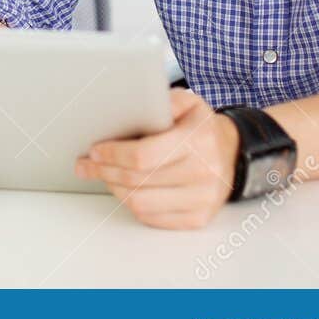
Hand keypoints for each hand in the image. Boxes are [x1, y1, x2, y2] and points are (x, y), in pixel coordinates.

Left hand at [75, 87, 237, 228]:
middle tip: (86, 164)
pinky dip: (131, 204)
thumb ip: (161, 100)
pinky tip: (123, 189)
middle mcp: (204, 173)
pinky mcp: (198, 218)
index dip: (113, 154)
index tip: (95, 150)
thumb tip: (128, 104)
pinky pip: (152, 218)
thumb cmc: (200, 126)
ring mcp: (203, 199)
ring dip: (113, 189)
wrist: (232, 153)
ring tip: (101, 176)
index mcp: (198, 140)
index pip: (143, 155)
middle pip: (138, 180)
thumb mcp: (188, 102)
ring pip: (141, 203)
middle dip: (104, 171)